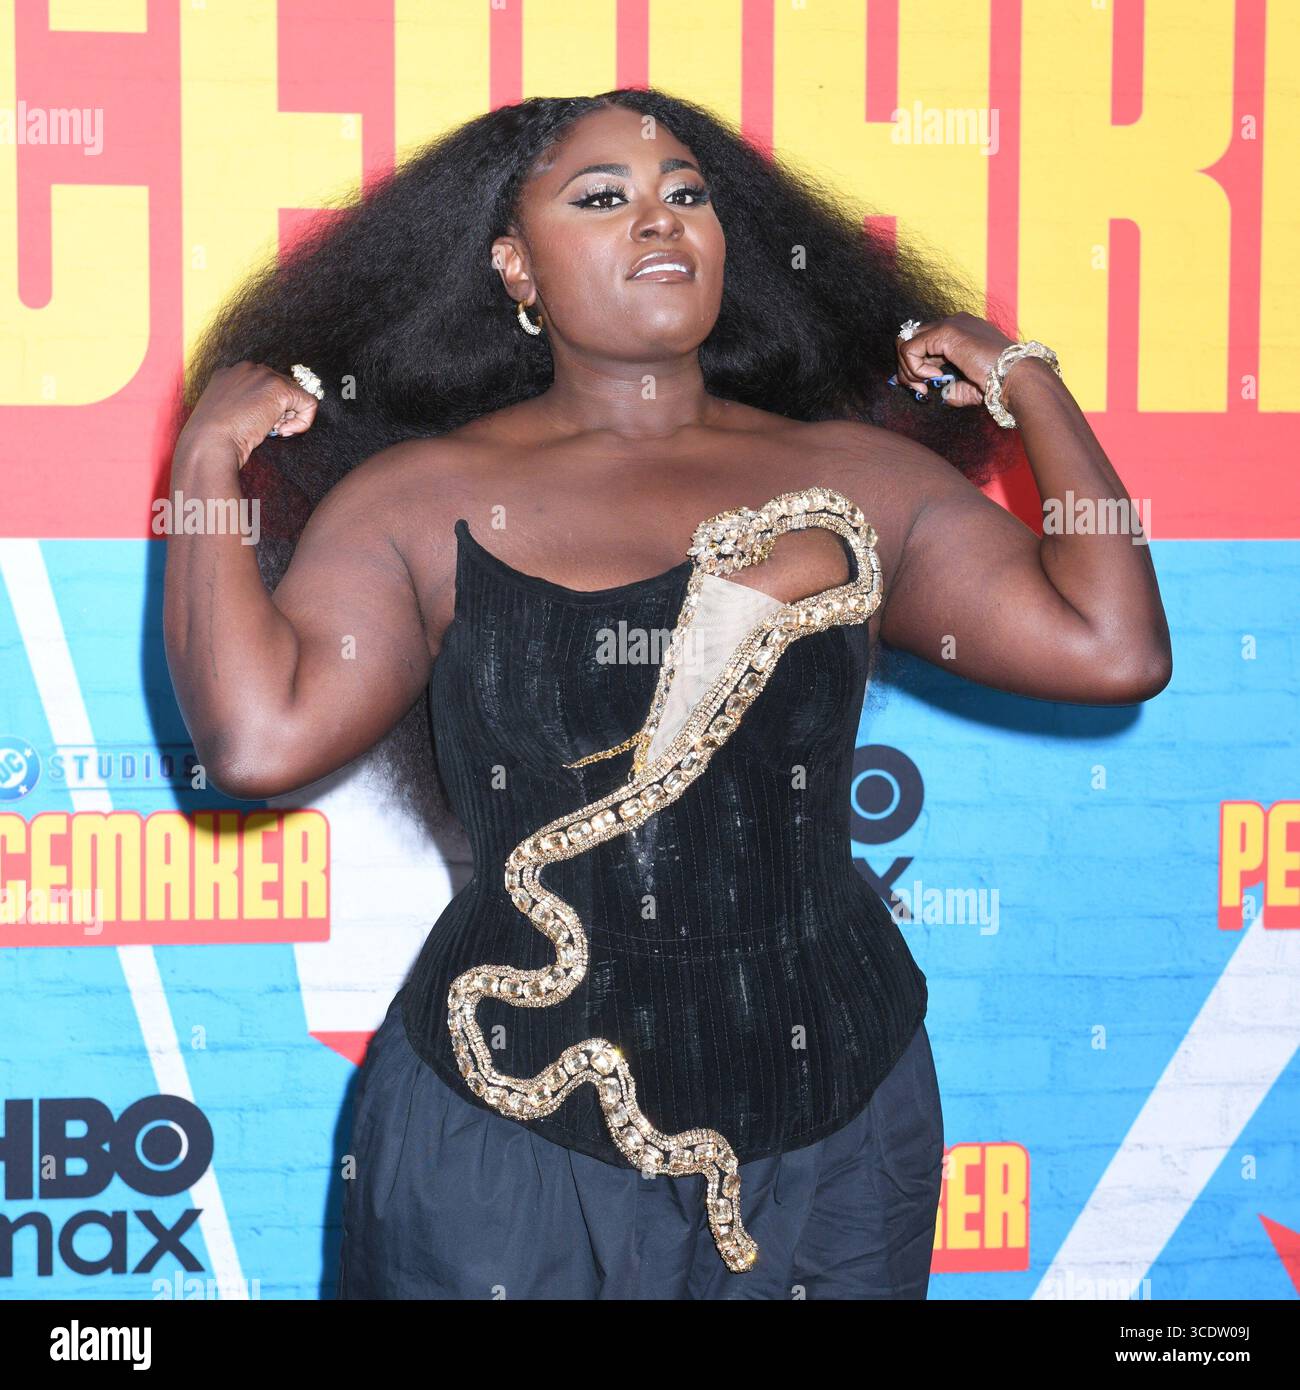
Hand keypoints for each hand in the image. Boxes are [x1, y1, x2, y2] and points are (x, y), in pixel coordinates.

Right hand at [175, 361, 321, 467]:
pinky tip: (283, 432)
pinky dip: (303, 422)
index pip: (263, 386)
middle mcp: (246, 369)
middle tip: (267, 430)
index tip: (257, 425)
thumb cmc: (211, 438)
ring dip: (289, 418)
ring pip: (296, 394)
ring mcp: (263, 376)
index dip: (267, 408)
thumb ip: (241, 406)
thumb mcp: (223, 415)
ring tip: (271, 431)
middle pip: (281, 387)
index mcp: (229, 374)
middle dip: (279, 412)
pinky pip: (309, 403)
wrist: (209, 442)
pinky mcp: (279, 389)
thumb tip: (264, 413)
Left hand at [888, 310, 1015, 408]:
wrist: (1016, 376)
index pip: (922, 343)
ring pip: (905, 342)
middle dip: (906, 369)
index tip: (922, 389)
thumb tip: (939, 395)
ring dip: (909, 370)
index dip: (914, 367)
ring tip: (927, 387)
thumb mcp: (969, 387)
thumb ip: (951, 388)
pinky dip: (915, 368)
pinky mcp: (945, 331)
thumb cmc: (999, 383)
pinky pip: (910, 348)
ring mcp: (949, 324)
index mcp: (959, 333)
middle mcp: (953, 323)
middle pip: (910, 340)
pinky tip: (934, 377)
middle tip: (919, 391)